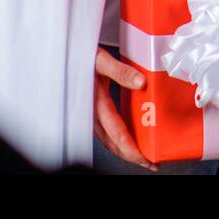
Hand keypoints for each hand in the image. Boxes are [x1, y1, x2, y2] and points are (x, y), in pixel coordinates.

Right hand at [93, 47, 155, 170]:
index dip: (131, 149)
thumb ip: (121, 71)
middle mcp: (93, 112)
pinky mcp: (93, 110)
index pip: (116, 133)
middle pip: (113, 143)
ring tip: (141, 156)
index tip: (145, 158)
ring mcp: (91, 113)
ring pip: (109, 140)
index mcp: (97, 103)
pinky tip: (128, 139)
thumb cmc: (82, 56)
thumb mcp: (102, 60)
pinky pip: (106, 131)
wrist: (69, 55)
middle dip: (131, 156)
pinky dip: (118, 140)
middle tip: (149, 163)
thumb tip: (141, 82)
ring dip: (125, 150)